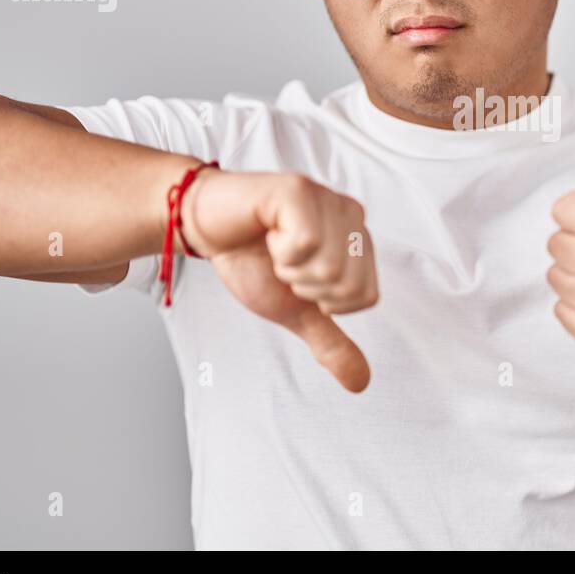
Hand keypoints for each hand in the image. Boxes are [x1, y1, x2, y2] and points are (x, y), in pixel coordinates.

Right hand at [178, 168, 378, 391]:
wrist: (208, 230)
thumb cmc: (252, 260)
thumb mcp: (294, 310)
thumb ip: (329, 341)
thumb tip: (361, 383)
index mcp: (358, 240)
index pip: (366, 297)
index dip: (326, 303)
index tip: (299, 280)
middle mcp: (351, 214)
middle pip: (348, 285)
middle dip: (306, 287)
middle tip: (284, 264)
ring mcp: (327, 199)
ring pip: (329, 266)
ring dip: (290, 270)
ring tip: (275, 247)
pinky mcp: (298, 190)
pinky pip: (305, 242)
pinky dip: (279, 251)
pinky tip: (268, 232)